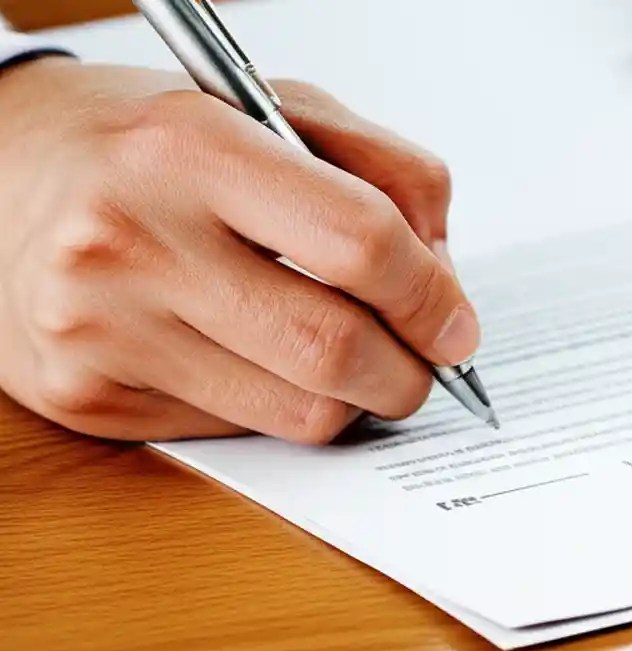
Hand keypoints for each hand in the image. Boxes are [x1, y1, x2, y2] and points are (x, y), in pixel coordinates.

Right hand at [0, 58, 477, 443]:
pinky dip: (279, 405)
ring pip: (298, 413)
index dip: (432, 296)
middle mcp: (129, 240)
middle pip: (333, 349)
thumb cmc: (151, 142)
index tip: (457, 323)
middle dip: (409, 371)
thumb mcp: (273, 109)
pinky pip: (239, 431)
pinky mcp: (87, 397)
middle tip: (423, 360)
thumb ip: (385, 173)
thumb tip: (445, 279)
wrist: (1, 174)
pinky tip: (257, 357)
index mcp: (185, 147)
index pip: (359, 242)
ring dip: (353, 398)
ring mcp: (99, 330)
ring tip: (345, 356)